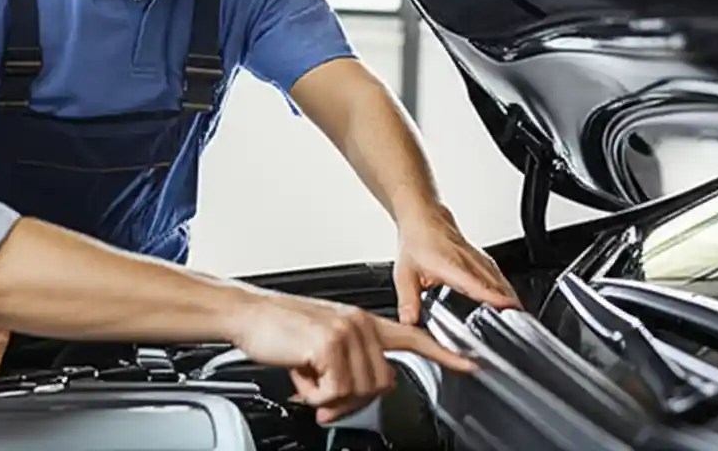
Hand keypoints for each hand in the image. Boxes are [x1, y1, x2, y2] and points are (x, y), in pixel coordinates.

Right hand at [230, 291, 475, 423]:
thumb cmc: (279, 329)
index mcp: (362, 322)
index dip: (443, 353)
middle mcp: (361, 324)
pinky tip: (300, 374)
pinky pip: (335, 390)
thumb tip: (342, 404)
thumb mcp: (318, 347)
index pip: (412, 337)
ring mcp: (349, 332)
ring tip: (306, 376)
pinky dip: (314, 393)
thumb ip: (342, 369)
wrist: (248, 313)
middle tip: (320, 394)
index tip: (469, 364)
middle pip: (382, 383)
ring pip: (360, 391)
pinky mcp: (331, 343)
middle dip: (350, 398)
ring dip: (328, 396)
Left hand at [394, 204, 520, 323]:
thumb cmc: (417, 241)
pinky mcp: (481, 259)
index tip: (508, 311)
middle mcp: (471, 263)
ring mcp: (479, 259)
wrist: (423, 217)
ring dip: (511, 298)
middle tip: (517, 327)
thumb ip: (408, 300)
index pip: (480, 286)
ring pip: (501, 281)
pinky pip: (499, 275)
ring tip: (518, 320)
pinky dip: (505, 289)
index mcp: (454, 267)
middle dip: (509, 306)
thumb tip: (409, 321)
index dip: (495, 299)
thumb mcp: (405, 274)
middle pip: (498, 286)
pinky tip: (509, 302)